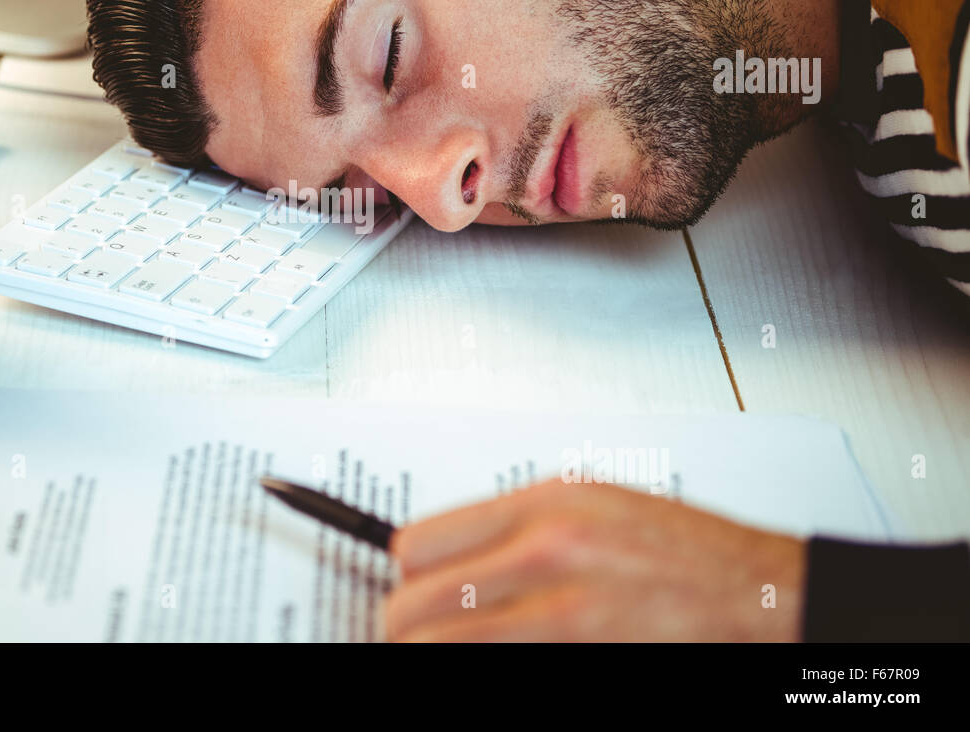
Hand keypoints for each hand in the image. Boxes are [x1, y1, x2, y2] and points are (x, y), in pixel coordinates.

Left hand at [384, 478, 804, 640]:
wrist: (762, 594)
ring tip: (442, 648)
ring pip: (441, 643)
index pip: (420, 541)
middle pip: (416, 600)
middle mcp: (546, 550)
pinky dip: (480, 664)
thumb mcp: (596, 505)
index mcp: (545, 503)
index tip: (409, 587)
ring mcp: (564, 609)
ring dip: (434, 649)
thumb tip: (455, 552)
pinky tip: (495, 654)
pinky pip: (495, 664)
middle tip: (410, 633)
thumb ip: (522, 524)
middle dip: (405, 623)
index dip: (407, 573)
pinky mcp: (580, 652)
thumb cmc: (688, 552)